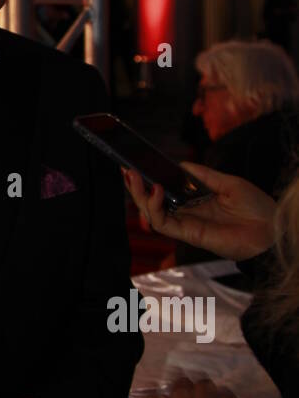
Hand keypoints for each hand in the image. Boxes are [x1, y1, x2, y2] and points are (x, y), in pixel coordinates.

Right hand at [122, 162, 275, 260]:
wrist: (272, 230)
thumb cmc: (256, 208)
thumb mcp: (228, 182)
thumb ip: (202, 175)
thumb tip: (180, 163)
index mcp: (196, 200)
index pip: (166, 190)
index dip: (150, 179)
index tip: (136, 164)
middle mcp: (188, 212)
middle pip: (153, 202)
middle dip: (137, 186)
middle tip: (125, 169)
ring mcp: (186, 223)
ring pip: (152, 213)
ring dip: (140, 196)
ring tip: (134, 177)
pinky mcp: (188, 234)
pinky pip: (164, 223)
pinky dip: (154, 208)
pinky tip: (156, 190)